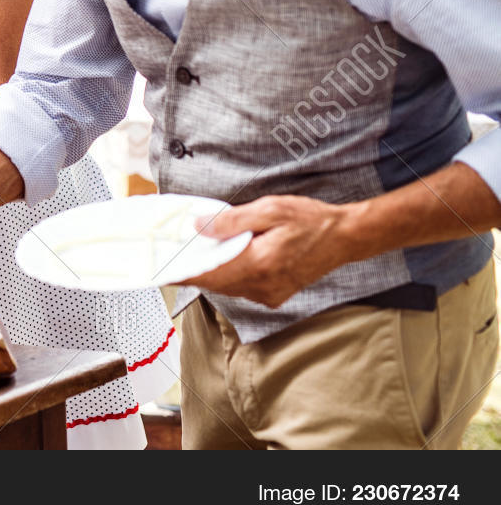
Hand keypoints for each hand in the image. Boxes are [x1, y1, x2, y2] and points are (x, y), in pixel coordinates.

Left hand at [184, 195, 352, 307]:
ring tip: (190, 256)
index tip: (159, 269)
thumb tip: (198, 226)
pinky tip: (220, 261)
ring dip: (209, 274)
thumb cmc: (310, 220)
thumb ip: (231, 220)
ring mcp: (270, 294)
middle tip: (168, 258)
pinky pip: (241, 288)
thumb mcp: (269, 209)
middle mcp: (262, 286)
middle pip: (214, 283)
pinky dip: (227, 276)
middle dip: (191, 270)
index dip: (181, 272)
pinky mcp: (275, 294)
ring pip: (227, 287)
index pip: (209, 274)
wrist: (345, 238)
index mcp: (259, 265)